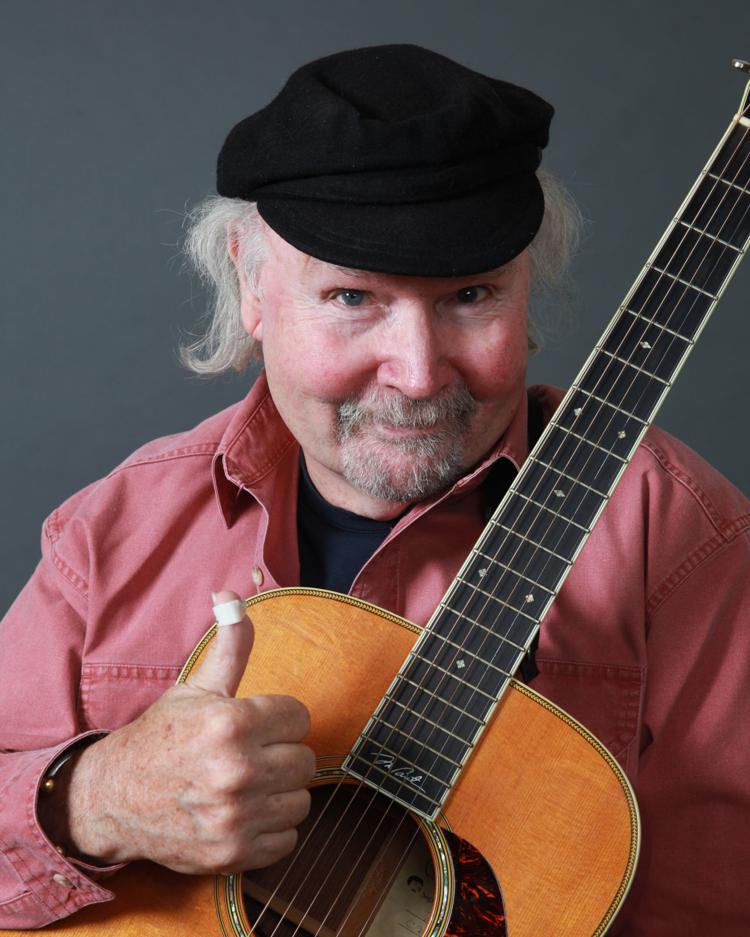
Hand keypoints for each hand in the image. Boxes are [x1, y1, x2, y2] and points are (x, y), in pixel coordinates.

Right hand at [62, 590, 314, 873]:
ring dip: (279, 794)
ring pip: (300, 801)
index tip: (258, 726)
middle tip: (251, 756)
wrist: (115, 798)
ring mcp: (236, 817)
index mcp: (233, 723)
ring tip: (248, 785)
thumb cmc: (161, 737)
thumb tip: (232, 595)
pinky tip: (244, 814)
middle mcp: (238, 771)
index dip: (280, 719)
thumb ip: (230, 644)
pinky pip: (287, 841)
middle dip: (281, 755)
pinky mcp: (233, 854)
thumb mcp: (196, 687)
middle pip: (305, 761)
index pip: (300, 717)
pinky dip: (271, 830)